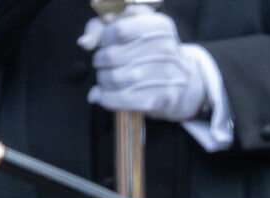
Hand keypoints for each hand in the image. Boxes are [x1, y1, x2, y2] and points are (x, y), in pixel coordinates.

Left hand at [81, 8, 211, 123]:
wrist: (185, 83)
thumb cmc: (152, 53)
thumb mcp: (134, 30)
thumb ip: (104, 27)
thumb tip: (84, 43)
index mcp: (159, 26)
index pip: (119, 29)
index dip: (103, 39)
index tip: (103, 44)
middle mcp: (165, 48)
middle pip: (113, 56)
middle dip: (99, 61)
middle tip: (101, 64)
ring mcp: (165, 74)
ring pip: (115, 78)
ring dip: (102, 81)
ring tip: (104, 79)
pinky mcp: (162, 97)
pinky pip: (123, 98)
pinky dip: (106, 98)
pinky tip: (102, 96)